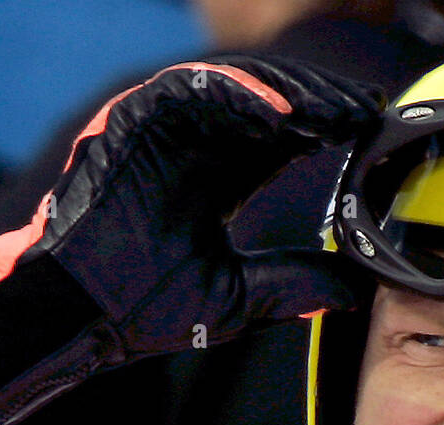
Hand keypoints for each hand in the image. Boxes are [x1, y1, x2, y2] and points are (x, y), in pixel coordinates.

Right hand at [0, 57, 381, 424]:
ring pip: (237, 90)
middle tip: (365, 113)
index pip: (278, 142)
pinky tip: (287, 113)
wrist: (76, 315)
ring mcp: (160, 131)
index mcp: (212, 182)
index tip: (367, 139)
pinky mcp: (133, 120)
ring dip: (292, 95)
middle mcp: (189, 149)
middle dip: (320, 106)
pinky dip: (241, 96)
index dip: (323, 134)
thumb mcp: (235, 299)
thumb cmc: (136, 309)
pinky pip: (193, 91)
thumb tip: (351, 290)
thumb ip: (292, 285)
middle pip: (266, 107)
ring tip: (337, 110)